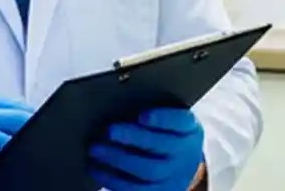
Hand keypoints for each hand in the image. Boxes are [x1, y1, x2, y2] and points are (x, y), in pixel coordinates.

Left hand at [89, 108, 205, 190]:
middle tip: (109, 130)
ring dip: (118, 159)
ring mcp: (174, 176)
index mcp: (189, 128)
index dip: (163, 119)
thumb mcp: (167, 118)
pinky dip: (113, 180)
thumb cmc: (166, 133)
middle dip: (133, 137)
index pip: (180, 121)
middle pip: (161, 146)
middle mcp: (185, 153)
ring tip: (96, 149)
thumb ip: (149, 110)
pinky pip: (136, 190)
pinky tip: (96, 168)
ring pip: (149, 171)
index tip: (143, 115)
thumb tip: (116, 102)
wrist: (183, 166)